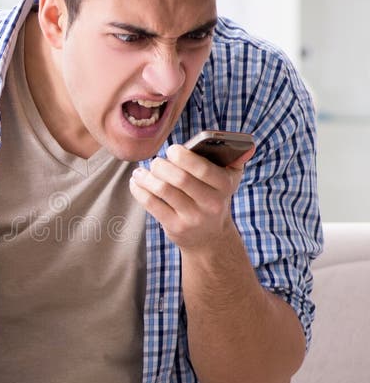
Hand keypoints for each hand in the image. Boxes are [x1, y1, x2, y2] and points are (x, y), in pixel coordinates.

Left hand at [129, 144, 253, 250]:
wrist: (209, 237)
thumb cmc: (214, 196)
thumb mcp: (229, 180)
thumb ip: (235, 158)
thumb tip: (246, 144)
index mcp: (224, 186)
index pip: (204, 169)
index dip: (184, 157)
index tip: (171, 149)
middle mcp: (210, 203)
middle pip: (180, 179)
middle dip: (162, 165)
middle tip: (155, 162)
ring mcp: (192, 217)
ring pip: (163, 190)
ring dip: (147, 177)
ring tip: (140, 172)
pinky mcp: (175, 227)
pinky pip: (152, 204)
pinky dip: (140, 191)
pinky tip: (136, 183)